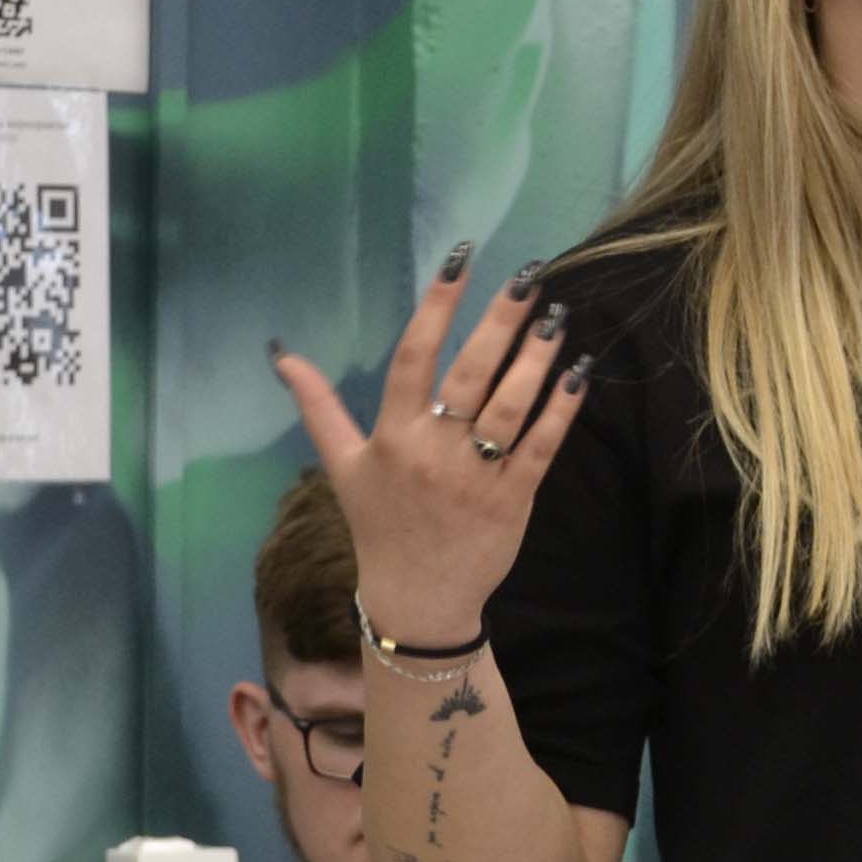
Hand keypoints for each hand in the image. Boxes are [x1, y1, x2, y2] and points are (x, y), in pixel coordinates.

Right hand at [269, 250, 583, 646]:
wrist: (417, 599)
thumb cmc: (380, 526)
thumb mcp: (342, 467)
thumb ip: (318, 407)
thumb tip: (282, 355)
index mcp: (393, 435)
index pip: (414, 357)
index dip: (437, 306)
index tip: (460, 261)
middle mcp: (433, 450)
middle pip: (470, 373)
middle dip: (501, 322)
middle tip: (529, 277)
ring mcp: (476, 476)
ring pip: (511, 407)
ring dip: (537, 358)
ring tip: (558, 318)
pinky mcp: (513, 500)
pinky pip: (541, 448)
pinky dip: (561, 410)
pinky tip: (579, 373)